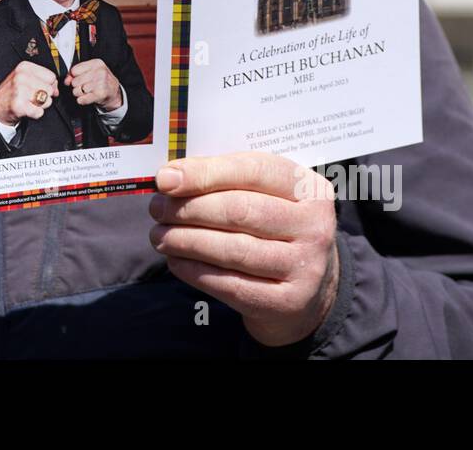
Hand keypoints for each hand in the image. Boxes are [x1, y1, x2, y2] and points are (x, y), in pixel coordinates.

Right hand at [0, 61, 58, 125]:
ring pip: (46, 101)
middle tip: (31, 97)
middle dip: (44, 96)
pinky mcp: (19, 105)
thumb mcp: (26, 78)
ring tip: (28, 103)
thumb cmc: (13, 92)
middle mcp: (21, 76)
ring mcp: (19, 90)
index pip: (51, 76)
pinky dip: (35, 114)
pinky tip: (26, 110)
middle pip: (49, 89)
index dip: (49, 85)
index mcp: (25, 67)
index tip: (40, 88)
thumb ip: (43, 80)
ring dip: (40, 105)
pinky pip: (39, 112)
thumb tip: (56, 89)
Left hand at [65, 58, 122, 109]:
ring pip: (77, 91)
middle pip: (75, 81)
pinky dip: (82, 100)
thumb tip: (66, 80)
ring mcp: (100, 83)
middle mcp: (99, 72)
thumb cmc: (100, 79)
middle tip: (83, 86)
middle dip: (76, 86)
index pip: (74, 70)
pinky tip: (87, 97)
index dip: (73, 76)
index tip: (77, 78)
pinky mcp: (100, 94)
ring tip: (86, 91)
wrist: (114, 90)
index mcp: (96, 63)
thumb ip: (76, 73)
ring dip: (79, 93)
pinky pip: (82, 99)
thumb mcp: (90, 71)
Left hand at [148, 152, 339, 347]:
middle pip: (240, 211)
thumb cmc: (274, 229)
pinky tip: (176, 261)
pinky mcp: (286, 302)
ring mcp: (305, 266)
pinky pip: (230, 284)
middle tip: (157, 209)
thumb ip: (224, 179)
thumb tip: (169, 177)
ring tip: (160, 236)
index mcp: (309, 188)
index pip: (253, 171)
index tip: (165, 179)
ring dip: (186, 241)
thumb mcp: (264, 195)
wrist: (308, 289)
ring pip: (233, 249)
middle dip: (189, 208)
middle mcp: (314, 226)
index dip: (205, 173)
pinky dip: (195, 271)